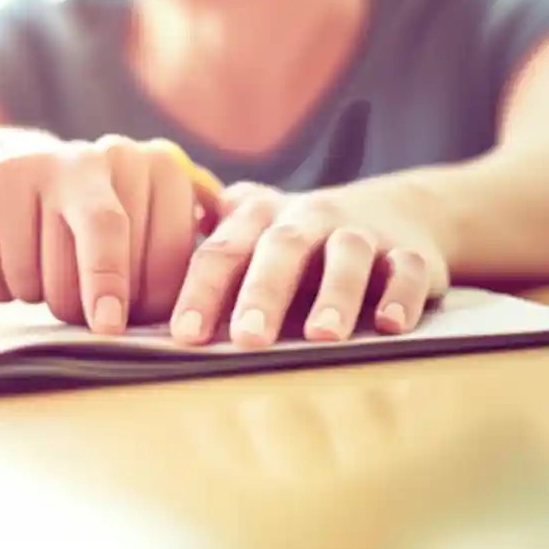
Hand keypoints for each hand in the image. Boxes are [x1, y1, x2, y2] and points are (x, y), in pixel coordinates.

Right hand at [0, 135, 216, 333]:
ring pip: (34, 280)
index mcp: (147, 164)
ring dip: (39, 295)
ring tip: (42, 266)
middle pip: (86, 269)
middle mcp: (86, 159)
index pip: (148, 250)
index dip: (136, 299)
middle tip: (81, 305)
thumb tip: (183, 319)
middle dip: (82, 307)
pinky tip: (5, 257)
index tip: (119, 328)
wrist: (15, 174)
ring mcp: (22, 171)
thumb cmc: (96, 219)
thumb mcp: (147, 228)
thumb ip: (168, 263)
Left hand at [171, 183, 450, 347]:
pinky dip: (401, 296)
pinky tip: (388, 326)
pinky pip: (409, 271)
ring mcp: (362, 233)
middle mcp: (308, 219)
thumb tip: (135, 298)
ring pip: (348, 256)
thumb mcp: (253, 240)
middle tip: (248, 338)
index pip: (222, 253)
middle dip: (263, 293)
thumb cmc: (300, 243)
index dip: (202, 292)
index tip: (184, 335)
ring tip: (321, 336)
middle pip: (281, 250)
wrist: (397, 210)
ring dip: (334, 294)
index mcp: (259, 219)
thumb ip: (209, 263)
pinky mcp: (413, 253)